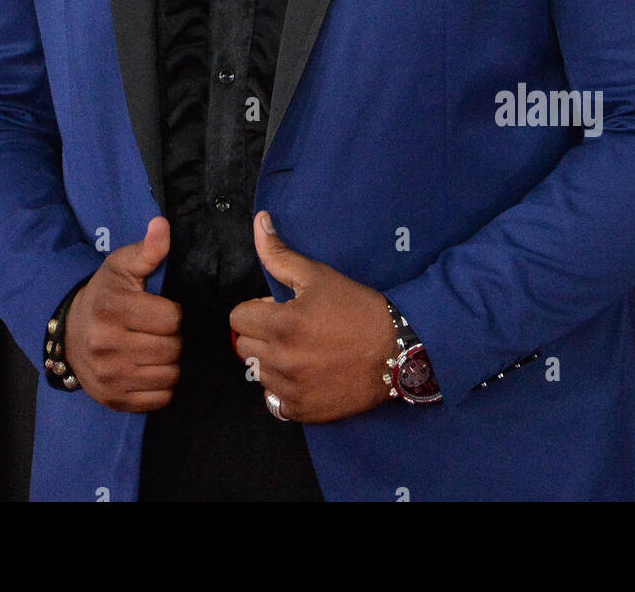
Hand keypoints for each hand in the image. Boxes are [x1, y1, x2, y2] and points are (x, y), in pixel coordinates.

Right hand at [64, 216, 181, 411]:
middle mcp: (106, 345)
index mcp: (111, 309)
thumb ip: (147, 249)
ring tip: (154, 348)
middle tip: (157, 330)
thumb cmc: (105, 295)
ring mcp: (109, 377)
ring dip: (169, 362)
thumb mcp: (121, 267)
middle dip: (172, 338)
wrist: (70, 333)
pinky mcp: (113, 399)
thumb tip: (162, 225)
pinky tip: (149, 369)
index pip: (172, 319)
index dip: (172, 313)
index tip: (160, 309)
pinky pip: (160, 399)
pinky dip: (161, 386)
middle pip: (172, 349)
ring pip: (170, 376)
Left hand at [229, 211, 397, 423]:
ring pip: (257, 373)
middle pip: (244, 346)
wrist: (397, 350)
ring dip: (271, 361)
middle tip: (293, 328)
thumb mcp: (318, 275)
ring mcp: (291, 390)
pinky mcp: (302, 412)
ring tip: (302, 350)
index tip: (279, 309)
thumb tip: (259, 221)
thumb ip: (279, 254)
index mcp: (281, 325)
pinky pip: (274, 400)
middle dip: (262, 333)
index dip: (257, 309)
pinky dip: (284, 388)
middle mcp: (281, 361)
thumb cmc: (357, 308)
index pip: (237, 319)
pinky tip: (307, 374)